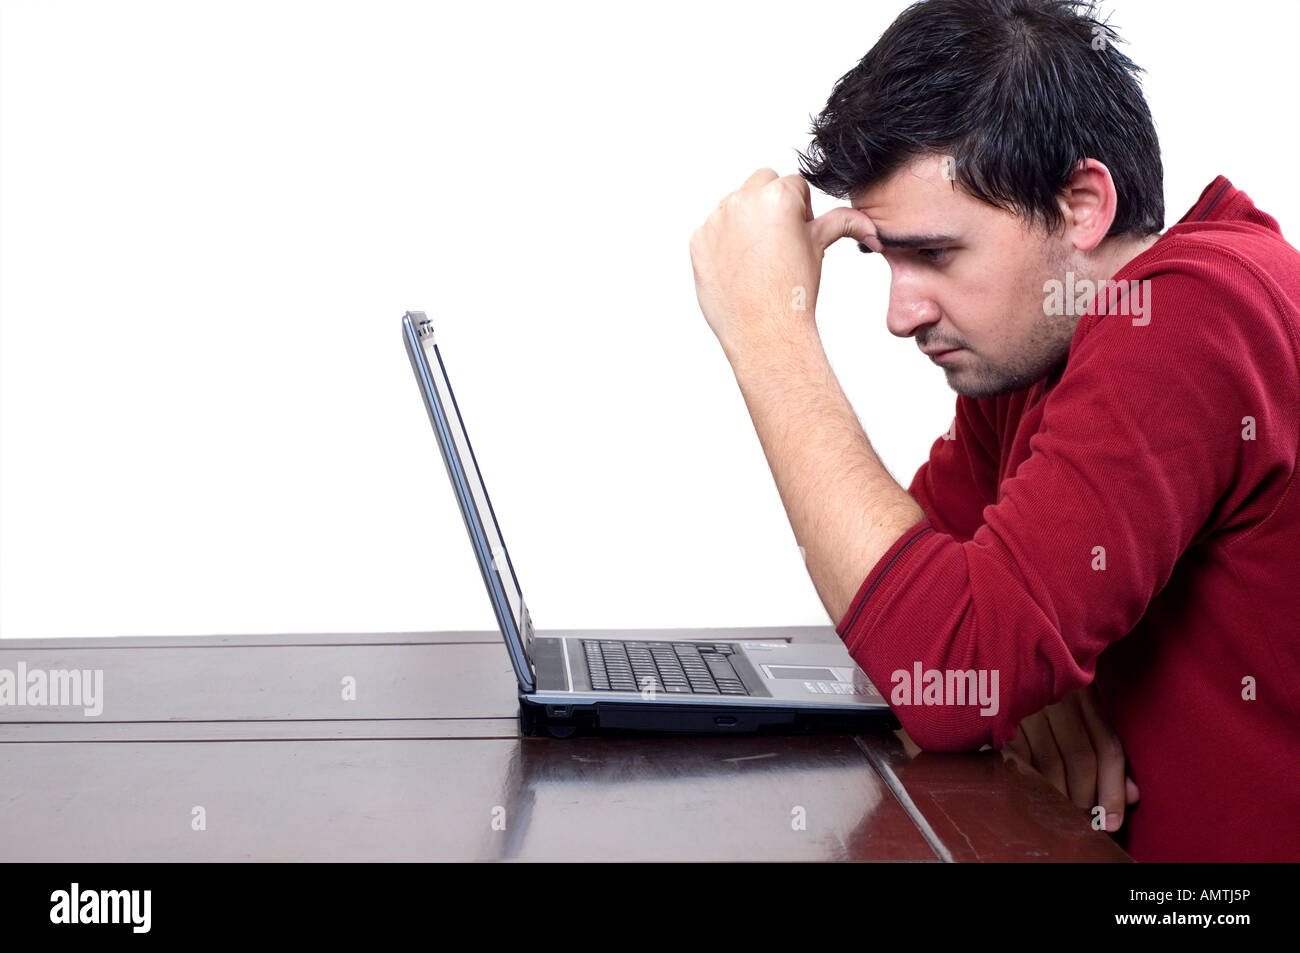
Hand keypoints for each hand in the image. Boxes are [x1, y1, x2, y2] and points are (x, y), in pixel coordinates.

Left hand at [689, 168, 879, 362]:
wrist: (764, 331)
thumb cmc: (792, 292)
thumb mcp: (819, 248)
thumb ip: (842, 223)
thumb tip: (866, 225)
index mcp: (777, 197)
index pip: (793, 184)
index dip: (801, 209)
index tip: (798, 233)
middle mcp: (743, 202)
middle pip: (762, 183)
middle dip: (772, 204)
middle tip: (780, 239)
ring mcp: (717, 220)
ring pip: (735, 204)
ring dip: (747, 221)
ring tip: (760, 257)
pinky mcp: (698, 240)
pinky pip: (713, 229)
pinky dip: (724, 242)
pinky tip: (739, 267)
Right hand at [1002, 683, 1139, 831]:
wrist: (1008, 659)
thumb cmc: (1052, 691)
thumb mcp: (1086, 708)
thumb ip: (1108, 748)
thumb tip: (1133, 796)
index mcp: (1086, 693)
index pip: (1107, 747)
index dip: (1114, 788)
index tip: (1114, 821)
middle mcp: (1059, 698)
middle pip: (1081, 759)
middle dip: (1086, 798)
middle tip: (1086, 819)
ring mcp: (1028, 706)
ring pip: (1050, 764)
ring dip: (1059, 796)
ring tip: (1063, 812)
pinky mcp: (1000, 716)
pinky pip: (1019, 759)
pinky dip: (1030, 782)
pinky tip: (1035, 793)